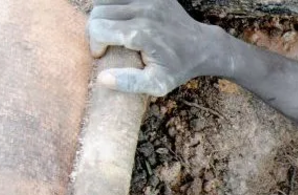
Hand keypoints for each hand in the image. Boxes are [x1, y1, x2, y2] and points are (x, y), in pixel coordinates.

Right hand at [87, 0, 221, 95]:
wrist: (203, 46)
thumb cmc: (178, 68)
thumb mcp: (158, 84)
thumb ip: (130, 83)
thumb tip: (103, 78)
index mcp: (141, 33)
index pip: (98, 29)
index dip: (95, 44)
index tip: (102, 54)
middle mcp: (143, 12)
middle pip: (98, 13)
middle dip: (95, 29)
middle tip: (105, 43)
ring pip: (104, 0)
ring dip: (101, 15)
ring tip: (110, 29)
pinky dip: (112, 4)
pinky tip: (119, 17)